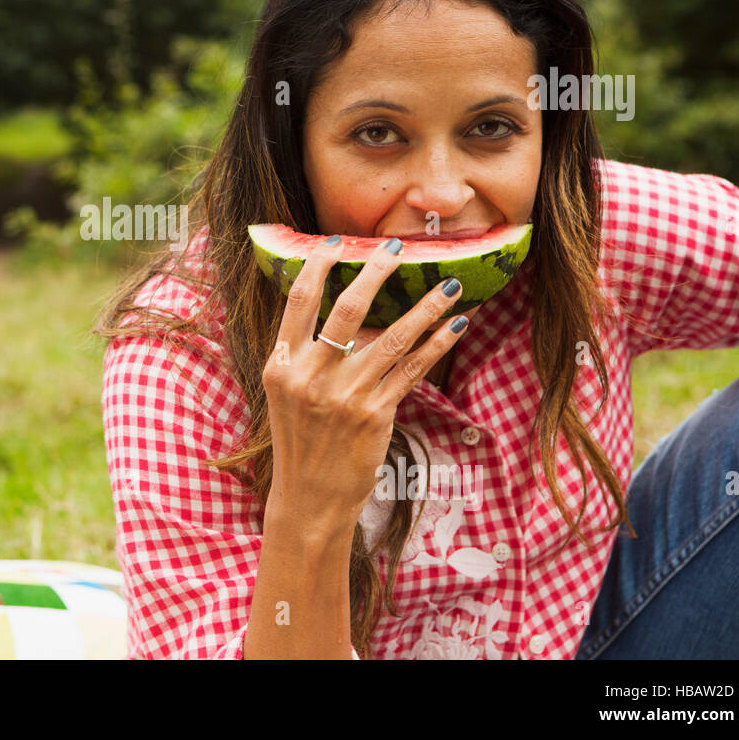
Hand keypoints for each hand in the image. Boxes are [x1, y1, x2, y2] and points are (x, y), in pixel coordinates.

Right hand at [261, 236, 469, 531]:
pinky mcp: (375, 414)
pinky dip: (437, 344)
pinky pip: (413, 370)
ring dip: (426, 306)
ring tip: (451, 283)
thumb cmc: (301, 441)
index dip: (318, 265)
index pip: (300, 300)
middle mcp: (310, 375)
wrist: (309, 498)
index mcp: (282, 364)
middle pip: (348, 308)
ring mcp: (344, 395)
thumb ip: (308, 353)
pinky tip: (456, 325)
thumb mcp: (288, 392)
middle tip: (398, 245)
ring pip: (393, 336)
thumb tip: (352, 310)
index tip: (338, 241)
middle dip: (377, 271)